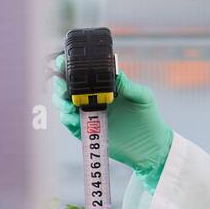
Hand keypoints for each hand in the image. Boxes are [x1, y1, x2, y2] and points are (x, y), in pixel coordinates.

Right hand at [50, 53, 173, 182]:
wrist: (150, 146)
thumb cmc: (148, 117)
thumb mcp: (143, 97)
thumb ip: (129, 86)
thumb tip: (116, 73)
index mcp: (105, 86)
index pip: (84, 73)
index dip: (70, 66)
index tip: (63, 62)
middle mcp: (93, 97)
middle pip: (68, 87)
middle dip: (60, 83)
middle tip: (62, 86)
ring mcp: (88, 113)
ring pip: (64, 104)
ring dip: (60, 101)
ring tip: (68, 104)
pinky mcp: (86, 130)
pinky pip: (70, 123)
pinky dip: (66, 118)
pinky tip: (71, 116)